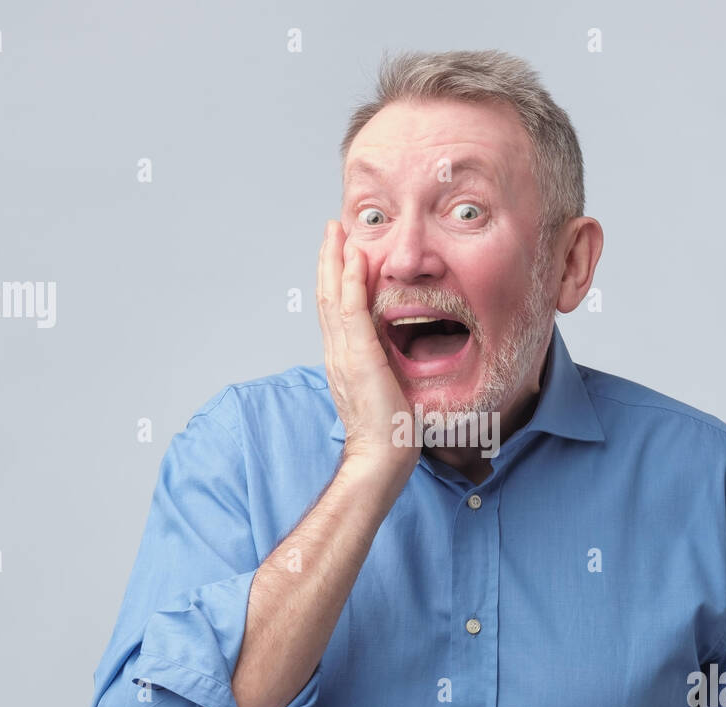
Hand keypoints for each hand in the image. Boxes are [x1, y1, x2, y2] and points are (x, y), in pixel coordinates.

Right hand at [316, 220, 418, 480]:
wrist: (382, 456)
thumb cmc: (389, 433)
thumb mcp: (386, 388)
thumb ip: (386, 367)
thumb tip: (399, 354)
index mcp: (343, 360)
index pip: (334, 311)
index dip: (334, 280)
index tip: (340, 254)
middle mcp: (337, 353)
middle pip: (326, 296)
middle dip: (328, 260)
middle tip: (331, 230)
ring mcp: (344, 354)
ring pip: (333, 297)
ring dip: (335, 260)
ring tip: (336, 232)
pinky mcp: (359, 357)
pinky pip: (352, 310)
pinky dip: (352, 281)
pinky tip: (356, 257)